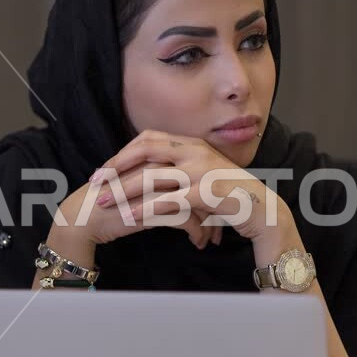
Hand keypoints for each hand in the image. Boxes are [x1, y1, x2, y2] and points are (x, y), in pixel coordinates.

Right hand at [55, 161, 220, 248]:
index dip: (208, 191)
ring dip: (209, 223)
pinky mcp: (154, 208)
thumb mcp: (137, 185)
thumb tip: (184, 189)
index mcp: (156, 158)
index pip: (195, 171)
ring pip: (199, 203)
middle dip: (216, 208)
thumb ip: (159, 181)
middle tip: (221, 225)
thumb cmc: (109, 203)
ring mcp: (158, 187)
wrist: (83, 217)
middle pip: (202, 185)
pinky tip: (198, 243)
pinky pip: (187, 220)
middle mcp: (160, 168)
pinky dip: (197, 233)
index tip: (216, 209)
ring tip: (212, 239)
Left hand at [90, 129, 282, 239]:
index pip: (148, 139)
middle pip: (145, 150)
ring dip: (124, 189)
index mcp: (191, 143)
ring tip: (104, 201)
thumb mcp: (203, 174)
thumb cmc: (228, 196)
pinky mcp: (205, 192)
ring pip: (152, 175)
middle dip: (116, 166)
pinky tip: (129, 217)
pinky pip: (167, 199)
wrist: (261, 209)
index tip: (104, 168)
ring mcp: (201, 170)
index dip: (123, 152)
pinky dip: (145, 208)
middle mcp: (194, 151)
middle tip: (96, 181)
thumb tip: (150, 173)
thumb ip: (179, 169)